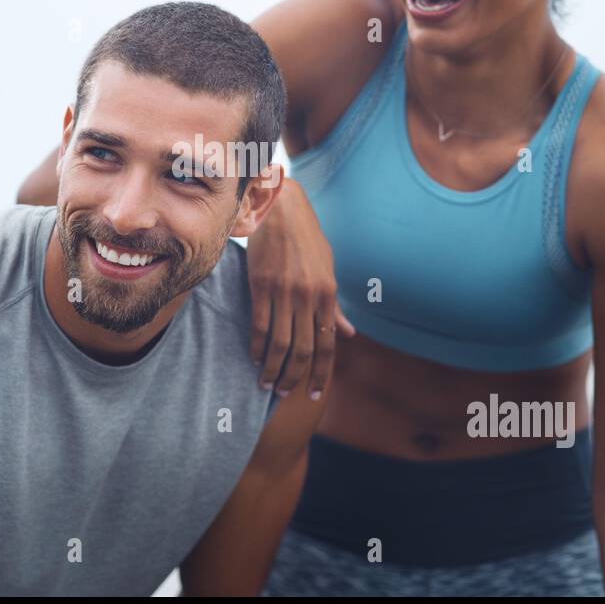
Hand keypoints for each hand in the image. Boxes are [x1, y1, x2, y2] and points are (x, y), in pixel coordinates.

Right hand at [245, 178, 354, 400]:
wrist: (281, 209)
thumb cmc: (307, 239)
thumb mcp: (328, 270)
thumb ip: (335, 306)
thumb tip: (348, 334)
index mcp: (327, 294)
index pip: (328, 344)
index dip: (322, 373)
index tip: (315, 394)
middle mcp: (308, 296)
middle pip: (304, 349)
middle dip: (295, 377)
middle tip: (285, 393)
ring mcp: (284, 292)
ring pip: (280, 343)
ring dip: (274, 369)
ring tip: (267, 384)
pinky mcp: (261, 285)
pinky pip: (260, 325)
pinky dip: (257, 347)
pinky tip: (255, 358)